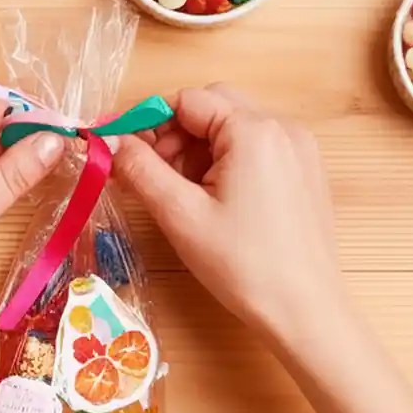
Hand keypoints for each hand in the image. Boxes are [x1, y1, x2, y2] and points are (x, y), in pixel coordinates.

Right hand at [114, 84, 340, 338]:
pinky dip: (227, 162)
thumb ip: (140, 169)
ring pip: (234, 128)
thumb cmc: (243, 266)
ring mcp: (300, 150)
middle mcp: (283, 128)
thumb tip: (106, 139)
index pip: (187, 100)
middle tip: (149, 174)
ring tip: (178, 193)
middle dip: (173, 134)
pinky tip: (212, 200)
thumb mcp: (181, 215)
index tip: (121, 150)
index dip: (147, 121)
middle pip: (213, 107)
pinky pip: (257, 149)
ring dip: (198, 149)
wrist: (306, 312)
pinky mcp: (305, 173)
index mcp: (254, 130)